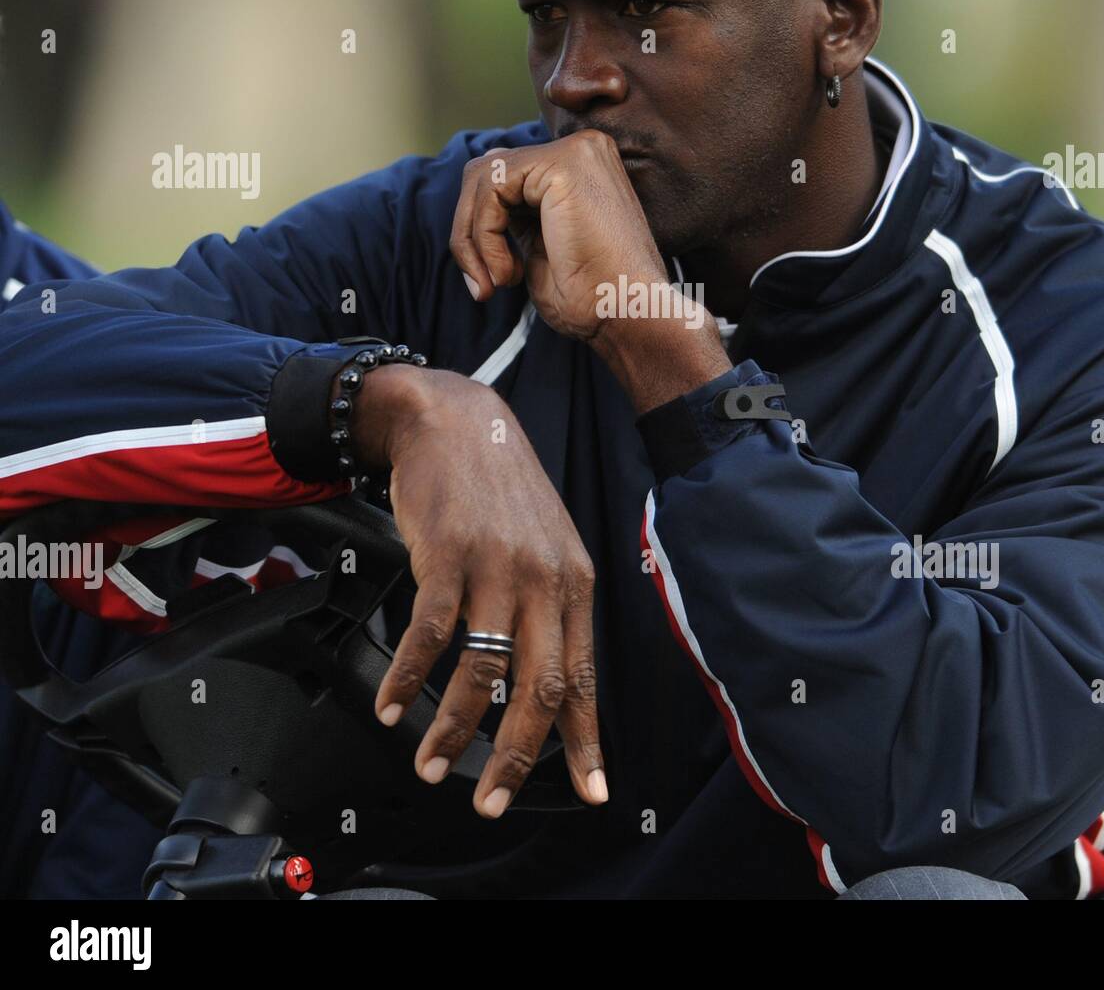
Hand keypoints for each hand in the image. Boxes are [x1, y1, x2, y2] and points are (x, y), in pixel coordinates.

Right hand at [354, 364, 606, 816]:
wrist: (455, 421)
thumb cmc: (500, 489)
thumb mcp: (546, 545)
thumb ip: (550, 607)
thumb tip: (546, 679)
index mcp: (574, 583)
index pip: (584, 678)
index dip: (587, 742)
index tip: (590, 792)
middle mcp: (543, 580)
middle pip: (539, 690)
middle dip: (515, 758)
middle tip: (491, 801)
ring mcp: (496, 568)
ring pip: (483, 673)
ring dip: (453, 730)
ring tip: (431, 762)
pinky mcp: (447, 556)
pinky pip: (430, 635)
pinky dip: (409, 679)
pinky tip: (394, 704)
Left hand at [451, 129, 667, 343]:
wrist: (628, 315)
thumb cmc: (592, 298)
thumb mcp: (540, 247)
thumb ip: (514, 217)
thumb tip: (472, 207)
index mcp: (581, 168)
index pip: (505, 179)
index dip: (482, 231)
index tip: (490, 284)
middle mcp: (582, 150)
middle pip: (488, 170)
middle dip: (470, 230)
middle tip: (484, 286)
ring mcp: (574, 151)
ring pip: (482, 178)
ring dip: (474, 239)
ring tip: (500, 282)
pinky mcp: (562, 163)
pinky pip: (491, 189)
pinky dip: (484, 236)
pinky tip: (509, 273)